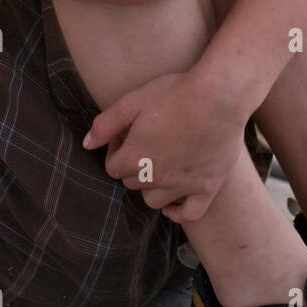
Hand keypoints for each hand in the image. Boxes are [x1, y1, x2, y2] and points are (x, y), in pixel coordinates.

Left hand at [81, 70, 249, 223]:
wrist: (219, 96)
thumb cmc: (175, 93)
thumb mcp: (132, 101)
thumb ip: (105, 124)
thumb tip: (87, 144)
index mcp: (134, 157)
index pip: (112, 167)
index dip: (117, 150)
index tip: (128, 134)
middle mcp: (156, 177)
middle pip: (132, 183)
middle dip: (134, 166)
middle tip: (148, 143)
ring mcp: (182, 186)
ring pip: (154, 200)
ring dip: (152, 186)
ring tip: (161, 165)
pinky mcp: (207, 187)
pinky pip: (188, 213)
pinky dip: (178, 212)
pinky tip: (174, 202)